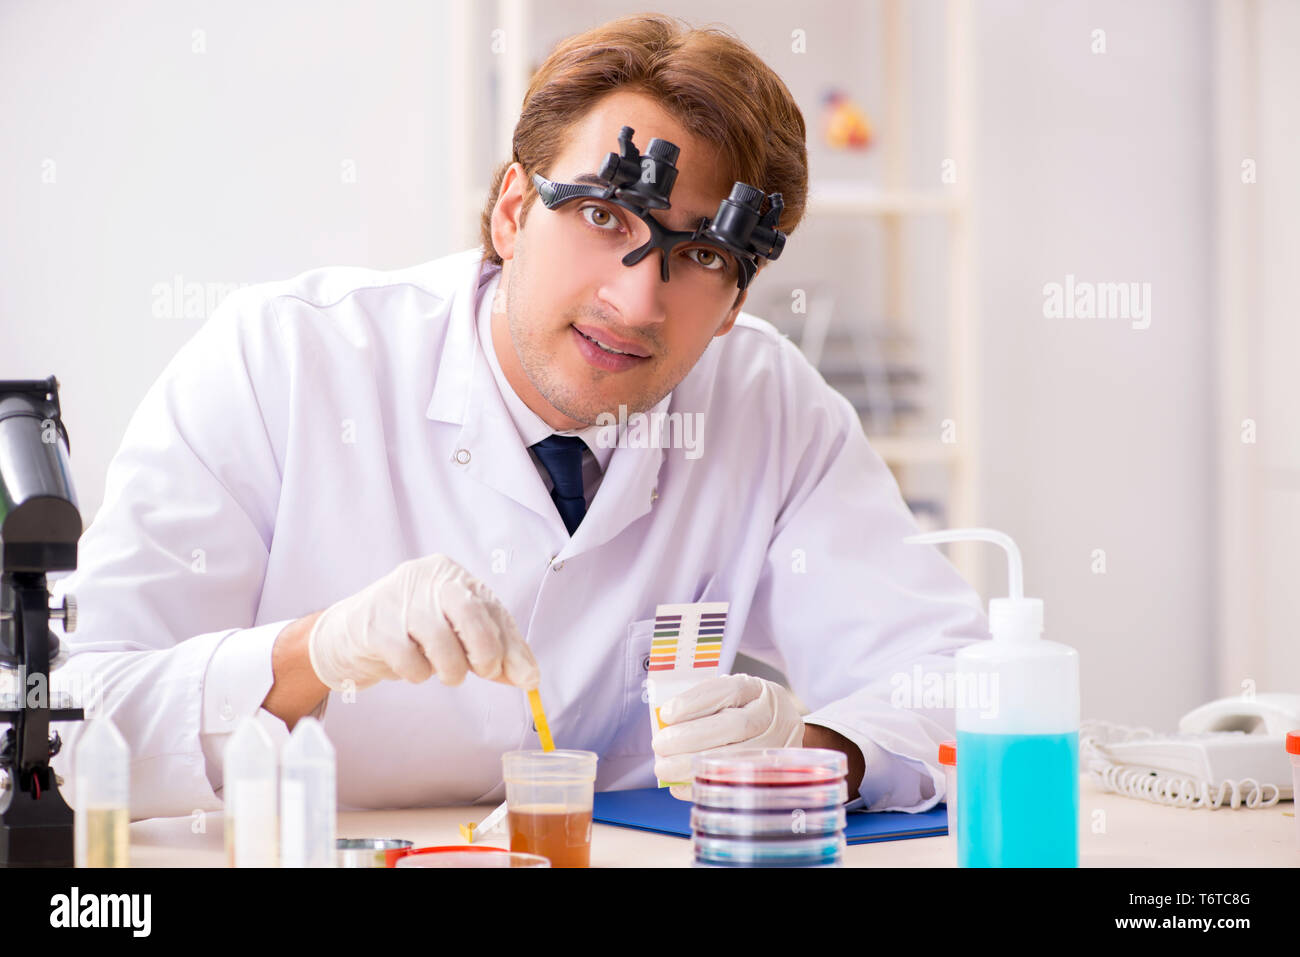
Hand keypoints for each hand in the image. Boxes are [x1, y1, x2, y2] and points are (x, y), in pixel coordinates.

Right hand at [307, 555, 538, 691]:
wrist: (346, 637)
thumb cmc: (410, 634)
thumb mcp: (454, 636)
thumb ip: (492, 652)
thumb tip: (529, 677)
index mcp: (450, 575)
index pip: (492, 608)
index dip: (513, 646)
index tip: (528, 677)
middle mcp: (426, 578)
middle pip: (471, 613)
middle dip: (485, 652)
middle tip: (484, 672)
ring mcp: (398, 599)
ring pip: (442, 642)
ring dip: (450, 670)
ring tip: (440, 671)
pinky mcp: (374, 626)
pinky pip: (410, 661)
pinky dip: (417, 674)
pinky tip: (409, 666)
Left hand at [651, 674, 803, 800]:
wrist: (786, 738)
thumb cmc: (749, 714)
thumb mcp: (734, 698)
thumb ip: (704, 704)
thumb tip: (665, 720)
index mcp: (760, 691)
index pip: (731, 690)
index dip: (695, 701)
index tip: (667, 714)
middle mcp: (772, 718)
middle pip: (734, 725)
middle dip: (690, 737)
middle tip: (660, 744)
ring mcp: (775, 749)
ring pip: (733, 757)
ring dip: (691, 764)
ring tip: (664, 768)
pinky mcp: (770, 778)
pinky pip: (733, 785)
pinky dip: (701, 785)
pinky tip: (679, 785)